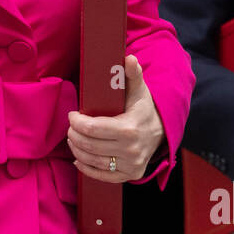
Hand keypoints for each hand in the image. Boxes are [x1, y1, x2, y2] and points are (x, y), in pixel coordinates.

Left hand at [67, 54, 165, 182]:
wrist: (162, 131)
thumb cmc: (143, 108)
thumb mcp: (139, 90)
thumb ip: (132, 74)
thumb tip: (129, 58)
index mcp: (130, 128)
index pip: (93, 128)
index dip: (77, 122)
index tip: (72, 115)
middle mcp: (131, 150)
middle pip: (90, 145)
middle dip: (74, 135)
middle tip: (71, 127)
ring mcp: (132, 165)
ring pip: (93, 161)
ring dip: (77, 150)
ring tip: (73, 139)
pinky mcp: (130, 175)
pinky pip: (102, 175)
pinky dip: (86, 168)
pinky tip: (78, 158)